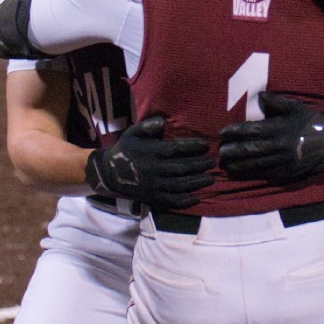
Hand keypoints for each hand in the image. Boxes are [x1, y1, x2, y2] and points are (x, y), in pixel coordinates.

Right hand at [86, 115, 211, 209]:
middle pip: (183, 168)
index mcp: (151, 152)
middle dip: (200, 165)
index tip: (205, 145)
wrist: (110, 173)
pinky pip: (172, 201)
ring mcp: (154, 185)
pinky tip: (197, 198)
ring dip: (198, 182)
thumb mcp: (132, 133)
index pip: (177, 149)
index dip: (193, 146)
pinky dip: (185, 201)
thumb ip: (147, 126)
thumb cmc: (126, 150)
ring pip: (180, 185)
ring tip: (210, 178)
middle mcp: (154, 170)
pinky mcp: (153, 198)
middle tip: (213, 162)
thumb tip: (162, 121)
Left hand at [218, 92, 323, 183]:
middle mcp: (279, 146)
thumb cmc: (310, 121)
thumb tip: (258, 96)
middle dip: (232, 150)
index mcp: (280, 129)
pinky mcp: (286, 173)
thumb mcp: (295, 107)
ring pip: (255, 164)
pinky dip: (250, 173)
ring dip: (237, 163)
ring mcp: (282, 162)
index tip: (222, 132)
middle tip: (219, 151)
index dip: (235, 132)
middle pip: (250, 149)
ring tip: (225, 162)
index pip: (252, 131)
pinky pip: (264, 173)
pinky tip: (239, 171)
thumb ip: (276, 102)